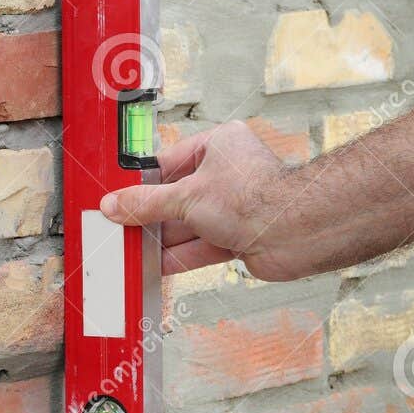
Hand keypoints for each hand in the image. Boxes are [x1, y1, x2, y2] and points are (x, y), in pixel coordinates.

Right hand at [99, 120, 314, 280]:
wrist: (296, 232)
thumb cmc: (256, 197)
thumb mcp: (187, 197)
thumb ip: (147, 203)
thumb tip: (116, 204)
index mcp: (218, 146)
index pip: (169, 163)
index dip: (143, 182)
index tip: (119, 196)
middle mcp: (227, 175)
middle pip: (177, 197)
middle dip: (150, 216)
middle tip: (120, 227)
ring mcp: (233, 209)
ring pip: (188, 225)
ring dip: (161, 240)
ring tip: (131, 251)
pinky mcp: (238, 238)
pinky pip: (200, 247)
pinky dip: (178, 257)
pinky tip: (155, 266)